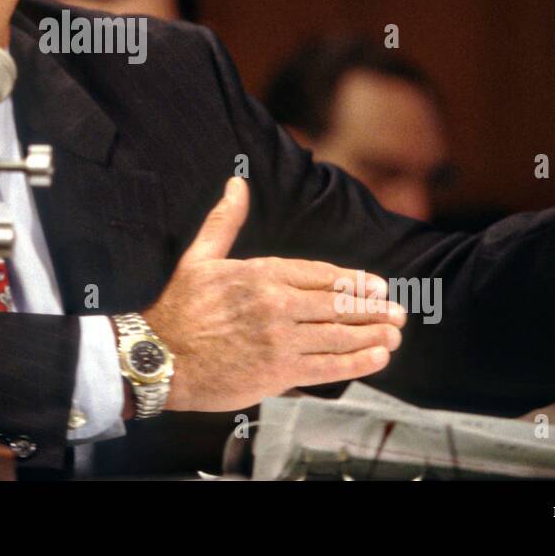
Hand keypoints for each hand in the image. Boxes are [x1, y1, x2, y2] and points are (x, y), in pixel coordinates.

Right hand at [142, 177, 405, 412]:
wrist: (157, 357)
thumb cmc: (177, 309)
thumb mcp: (199, 257)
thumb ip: (225, 221)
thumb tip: (236, 184)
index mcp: (261, 273)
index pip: (322, 275)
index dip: (356, 281)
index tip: (378, 285)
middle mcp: (275, 303)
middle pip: (338, 304)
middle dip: (374, 308)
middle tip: (398, 312)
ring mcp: (279, 339)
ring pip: (340, 334)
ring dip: (373, 334)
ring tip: (394, 334)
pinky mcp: (278, 372)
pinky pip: (328, 366)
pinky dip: (358, 361)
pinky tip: (377, 357)